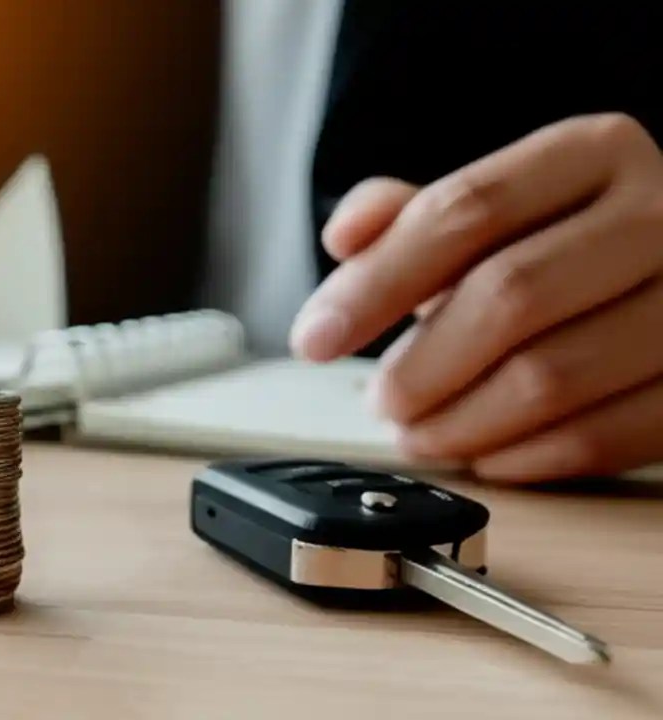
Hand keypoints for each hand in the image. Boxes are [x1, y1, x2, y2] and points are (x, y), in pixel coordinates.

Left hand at [291, 113, 662, 481]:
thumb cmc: (567, 244)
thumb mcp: (499, 208)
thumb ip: (412, 217)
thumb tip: (344, 239)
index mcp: (595, 153)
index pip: (465, 211)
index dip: (377, 282)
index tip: (316, 337)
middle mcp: (662, 213)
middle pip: (509, 296)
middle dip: (421, 365)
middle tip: (380, 400)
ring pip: (551, 378)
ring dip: (460, 422)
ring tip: (420, 431)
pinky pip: (603, 438)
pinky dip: (524, 459)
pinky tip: (484, 453)